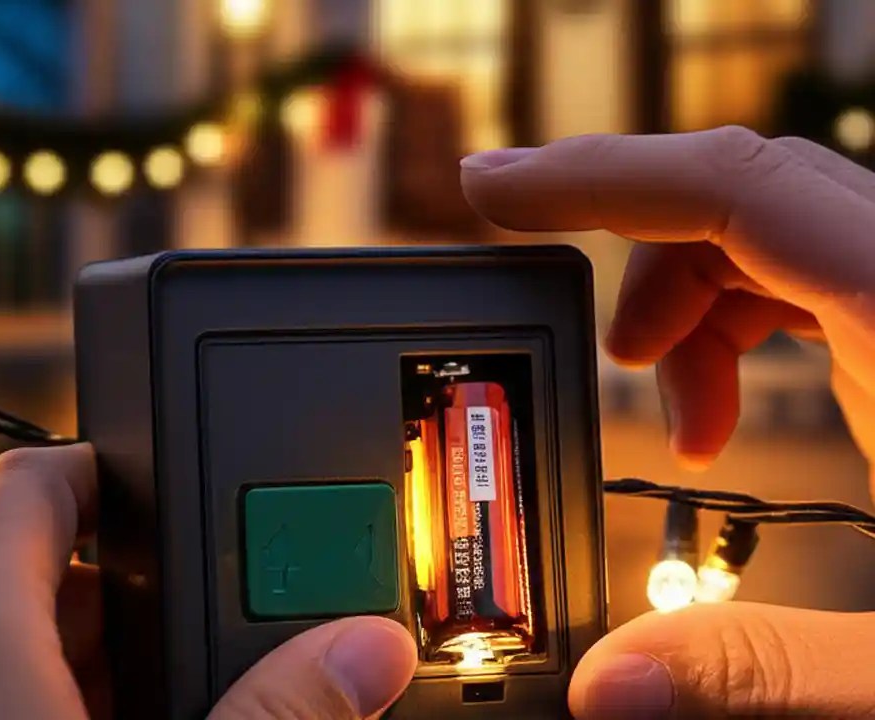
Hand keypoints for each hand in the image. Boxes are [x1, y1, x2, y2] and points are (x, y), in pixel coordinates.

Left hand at [0, 444, 416, 718]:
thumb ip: (278, 706)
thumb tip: (363, 646)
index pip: (27, 487)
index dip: (104, 464)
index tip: (162, 474)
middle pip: (15, 580)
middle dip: (115, 595)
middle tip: (203, 625)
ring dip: (71, 668)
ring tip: (168, 702)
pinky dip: (22, 709)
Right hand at [462, 127, 874, 717]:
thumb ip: (763, 671)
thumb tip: (609, 688)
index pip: (736, 189)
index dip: (597, 174)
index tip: (492, 186)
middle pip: (742, 198)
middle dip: (633, 263)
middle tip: (575, 345)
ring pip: (770, 233)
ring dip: (688, 308)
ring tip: (671, 424)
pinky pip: (803, 278)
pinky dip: (734, 331)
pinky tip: (722, 420)